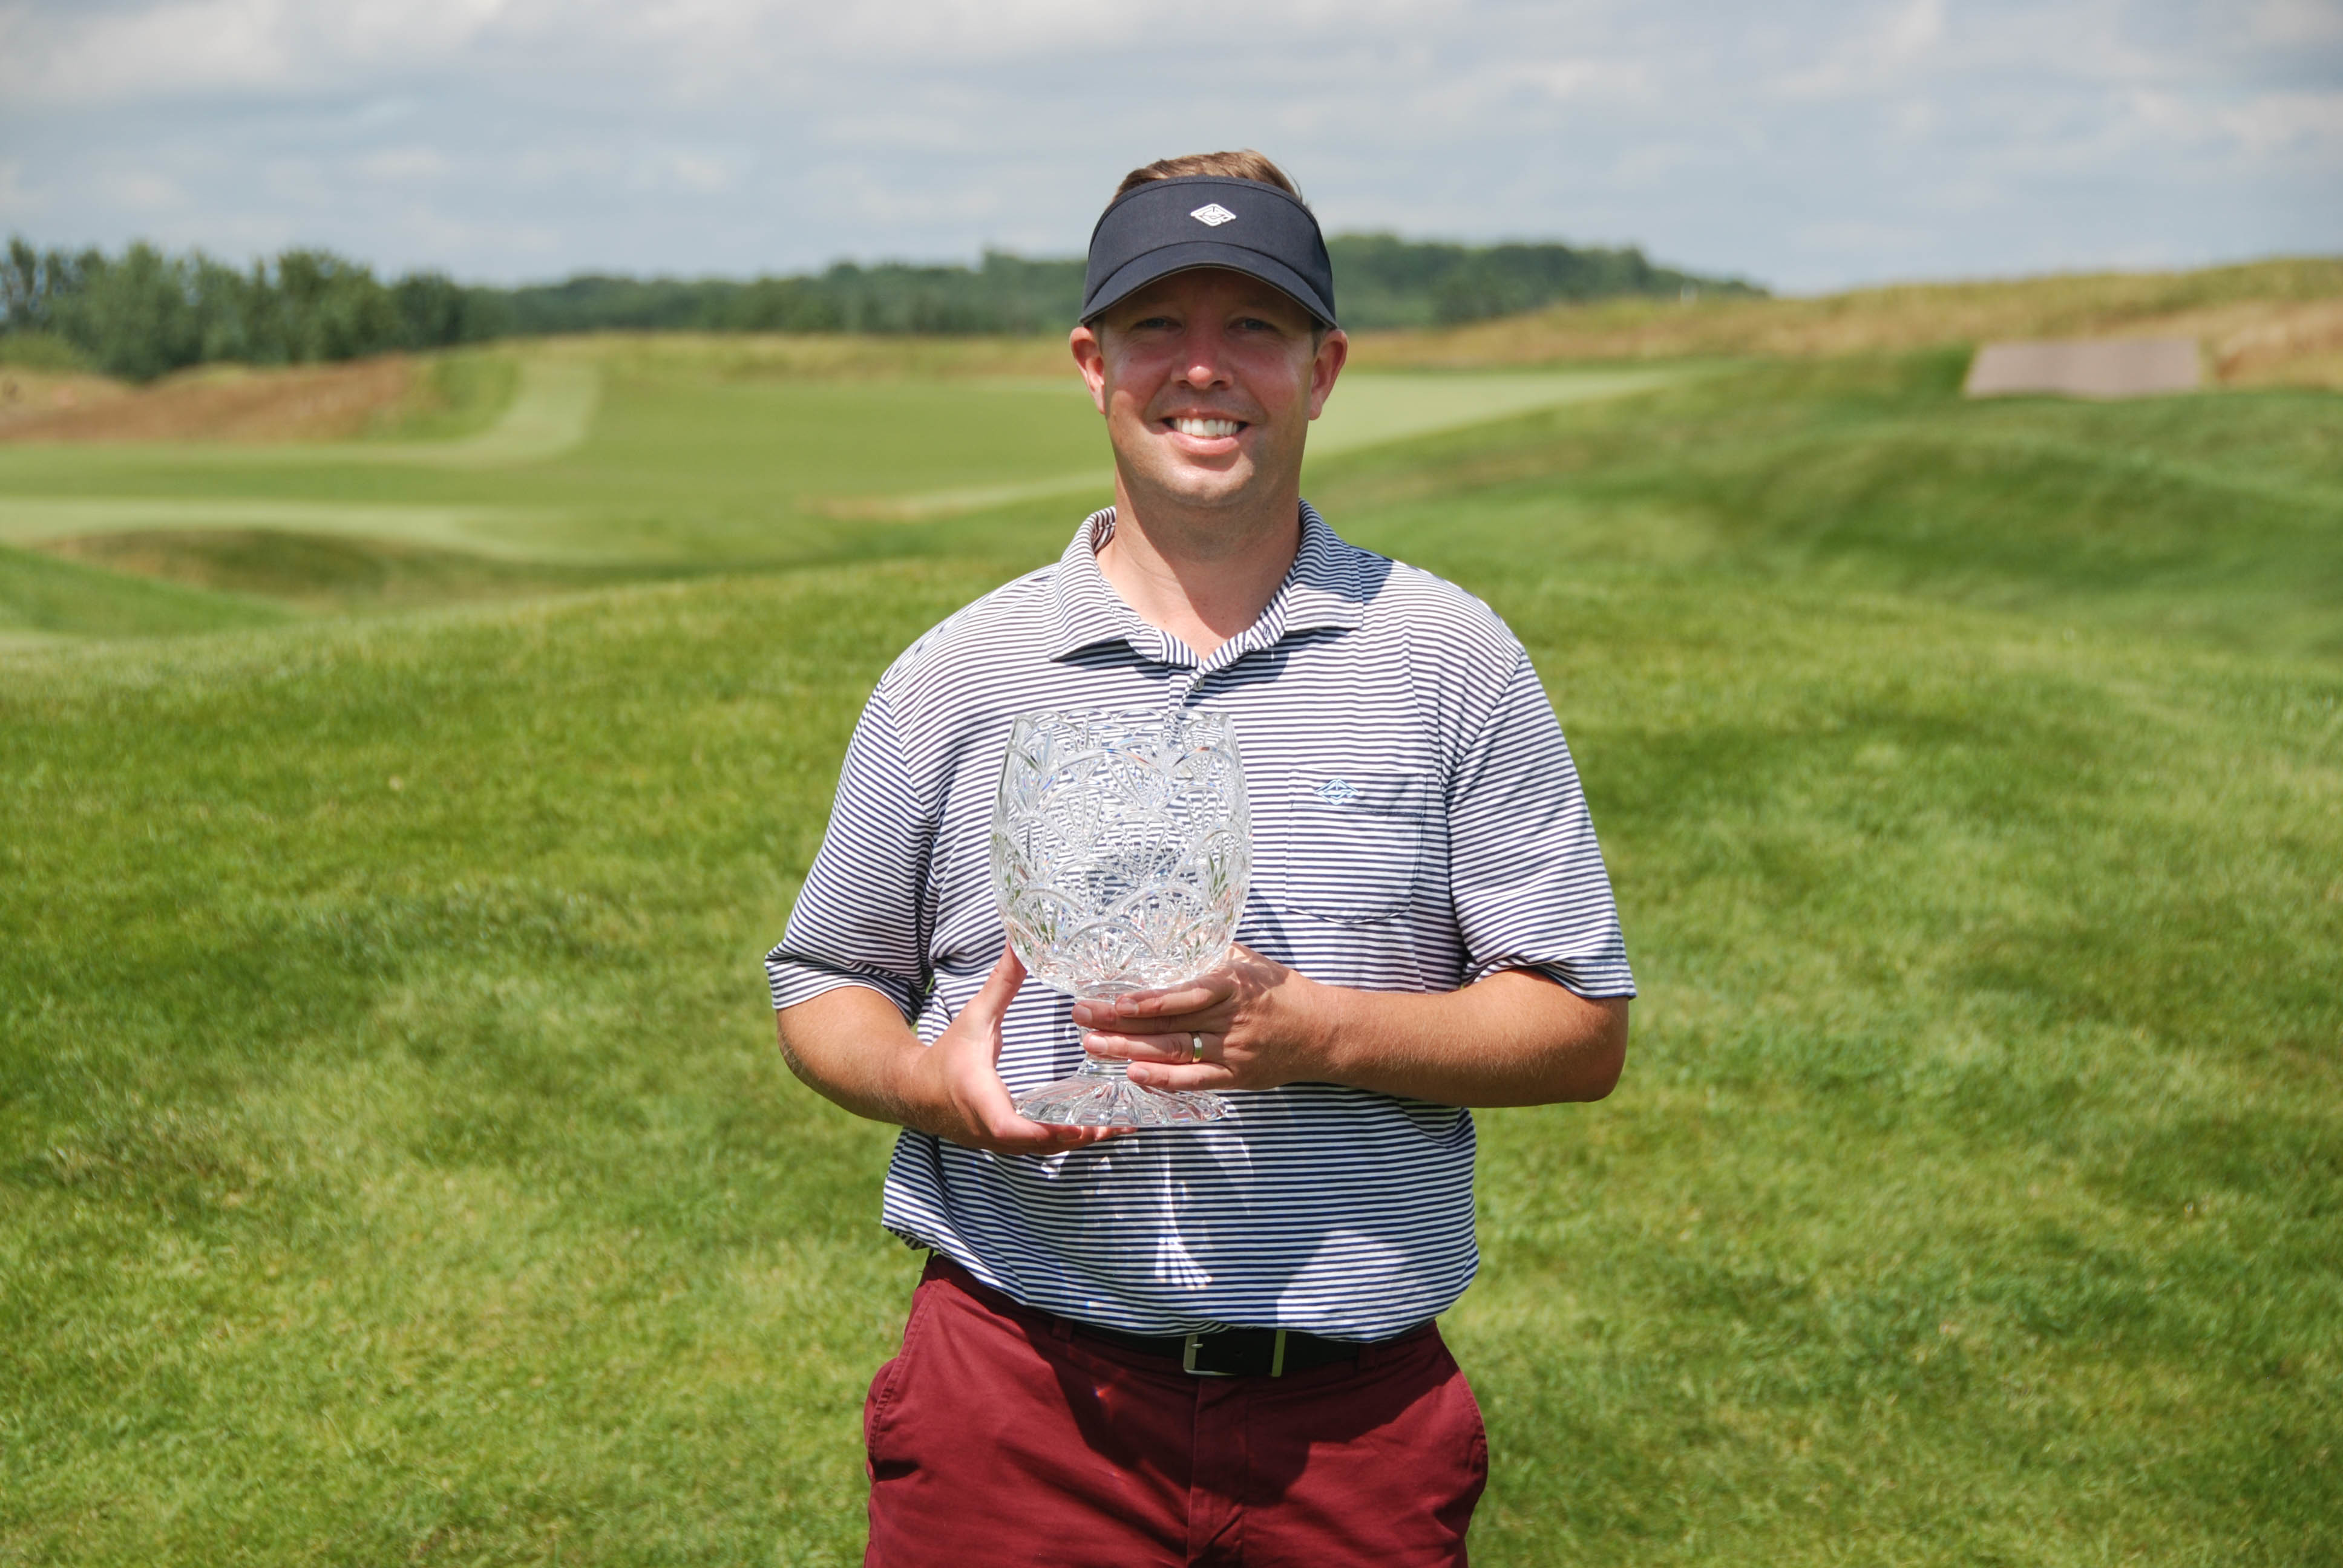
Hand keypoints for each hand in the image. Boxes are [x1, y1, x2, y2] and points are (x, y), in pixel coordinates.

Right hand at [904, 947, 1126, 1154]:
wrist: (913, 1090)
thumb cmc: (946, 1054)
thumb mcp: (975, 1017)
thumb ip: (1001, 984)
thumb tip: (1020, 943)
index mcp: (983, 1102)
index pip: (1013, 1128)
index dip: (1047, 1131)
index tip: (1080, 1125)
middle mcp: (992, 1131)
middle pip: (1042, 1145)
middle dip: (1081, 1135)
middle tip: (1121, 1124)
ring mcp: (998, 1144)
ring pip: (1044, 1151)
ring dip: (1079, 1140)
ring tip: (1119, 1126)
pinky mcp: (1004, 1146)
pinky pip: (1039, 1149)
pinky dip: (1066, 1140)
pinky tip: (1094, 1127)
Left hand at [1070, 944, 1332, 1093]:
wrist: (1323, 1033)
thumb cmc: (1282, 992)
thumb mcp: (1250, 962)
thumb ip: (1210, 952)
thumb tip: (1170, 933)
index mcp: (1233, 985)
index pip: (1184, 994)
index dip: (1148, 1000)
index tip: (1113, 999)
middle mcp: (1231, 1019)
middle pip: (1168, 1023)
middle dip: (1119, 1021)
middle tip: (1081, 1016)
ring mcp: (1232, 1051)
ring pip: (1174, 1051)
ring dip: (1129, 1049)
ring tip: (1092, 1044)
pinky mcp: (1236, 1077)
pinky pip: (1195, 1080)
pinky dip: (1164, 1079)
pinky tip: (1134, 1074)